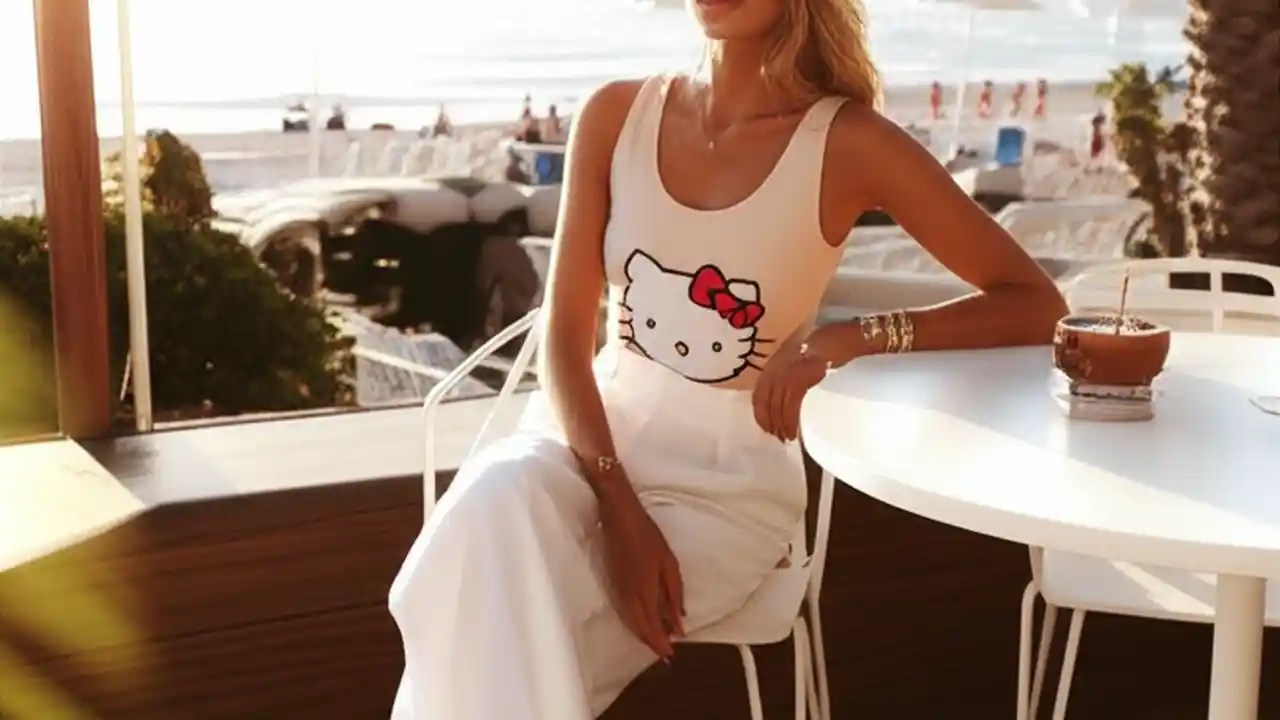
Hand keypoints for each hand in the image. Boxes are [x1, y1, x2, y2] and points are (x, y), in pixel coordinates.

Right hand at [597, 480, 684, 661]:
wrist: (619, 517)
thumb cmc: (648, 537)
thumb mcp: (669, 564)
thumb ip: (674, 595)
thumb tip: (680, 622)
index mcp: (644, 593)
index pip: (652, 627)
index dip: (661, 643)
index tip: (671, 656)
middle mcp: (628, 597)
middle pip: (639, 629)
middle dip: (652, 643)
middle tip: (665, 655)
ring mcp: (618, 591)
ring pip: (630, 622)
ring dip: (643, 634)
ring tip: (657, 641)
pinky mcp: (613, 584)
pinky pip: (624, 612)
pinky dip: (634, 623)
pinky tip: (642, 622)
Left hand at [752, 330, 837, 441]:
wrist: (850, 337)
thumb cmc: (832, 346)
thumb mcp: (805, 357)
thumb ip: (793, 373)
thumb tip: (790, 399)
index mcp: (777, 360)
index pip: (759, 391)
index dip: (761, 412)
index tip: (766, 426)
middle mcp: (779, 364)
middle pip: (767, 400)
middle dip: (772, 421)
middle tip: (780, 436)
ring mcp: (790, 369)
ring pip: (778, 404)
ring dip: (782, 424)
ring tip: (788, 437)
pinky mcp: (803, 375)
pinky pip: (792, 402)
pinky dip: (792, 419)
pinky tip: (796, 430)